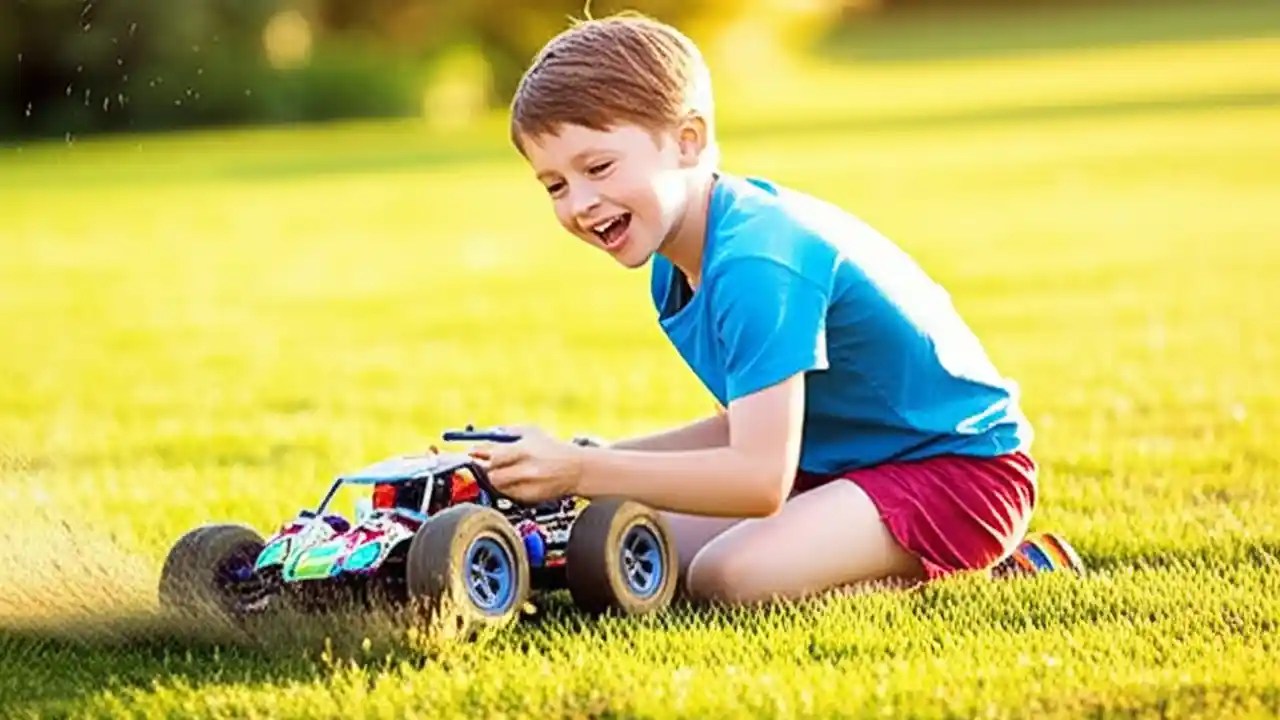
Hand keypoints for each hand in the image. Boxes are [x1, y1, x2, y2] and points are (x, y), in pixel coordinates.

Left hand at [468, 425, 584, 503]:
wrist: (576, 469)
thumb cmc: (552, 449)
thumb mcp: (530, 432)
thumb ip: (505, 434)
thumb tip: (481, 439)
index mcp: (524, 451)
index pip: (492, 456)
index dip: (479, 455)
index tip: (472, 453)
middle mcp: (526, 470)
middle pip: (492, 475)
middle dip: (488, 469)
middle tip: (488, 464)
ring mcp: (528, 487)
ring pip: (499, 487)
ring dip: (498, 479)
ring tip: (508, 471)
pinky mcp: (530, 499)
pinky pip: (509, 495)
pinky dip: (509, 488)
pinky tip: (519, 480)